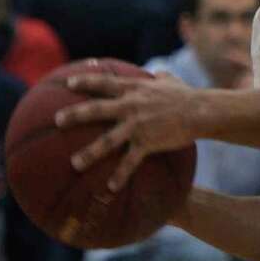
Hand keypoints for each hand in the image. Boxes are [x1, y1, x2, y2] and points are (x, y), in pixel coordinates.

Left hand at [56, 71, 197, 190]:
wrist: (202, 111)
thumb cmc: (188, 96)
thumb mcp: (172, 81)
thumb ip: (161, 77)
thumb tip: (159, 73)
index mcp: (135, 89)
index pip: (105, 83)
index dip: (86, 82)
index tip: (70, 83)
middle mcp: (131, 105)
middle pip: (96, 109)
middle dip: (75, 115)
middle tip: (58, 120)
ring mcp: (138, 125)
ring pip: (107, 140)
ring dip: (90, 153)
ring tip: (75, 163)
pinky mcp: (148, 142)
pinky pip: (130, 161)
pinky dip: (120, 175)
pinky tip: (110, 188)